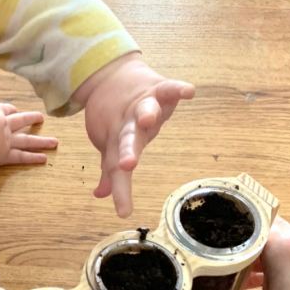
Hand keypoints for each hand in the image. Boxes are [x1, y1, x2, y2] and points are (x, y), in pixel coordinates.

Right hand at [0, 99, 57, 166]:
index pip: (4, 109)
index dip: (10, 109)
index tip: (14, 109)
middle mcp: (4, 126)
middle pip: (21, 120)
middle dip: (31, 118)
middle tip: (41, 118)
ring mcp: (7, 140)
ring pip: (27, 140)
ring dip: (42, 141)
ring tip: (55, 142)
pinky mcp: (6, 154)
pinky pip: (21, 157)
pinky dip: (32, 157)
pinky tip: (44, 158)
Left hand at [73, 53, 193, 217]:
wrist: (111, 76)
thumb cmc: (115, 117)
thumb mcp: (111, 144)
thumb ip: (110, 170)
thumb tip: (101, 195)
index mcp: (119, 143)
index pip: (118, 170)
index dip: (121, 191)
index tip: (124, 213)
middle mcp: (131, 126)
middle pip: (129, 140)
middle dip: (128, 151)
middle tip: (128, 164)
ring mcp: (143, 106)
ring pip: (144, 111)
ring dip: (146, 115)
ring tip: (148, 119)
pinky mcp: (157, 89)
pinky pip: (168, 89)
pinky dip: (177, 90)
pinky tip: (188, 92)